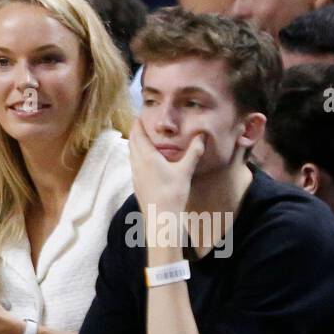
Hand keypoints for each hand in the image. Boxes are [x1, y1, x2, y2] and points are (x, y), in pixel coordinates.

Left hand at [128, 119, 205, 241]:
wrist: (160, 219)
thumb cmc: (172, 194)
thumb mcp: (185, 170)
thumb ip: (194, 151)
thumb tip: (202, 135)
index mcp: (147, 158)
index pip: (138, 135)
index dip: (138, 124)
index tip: (139, 114)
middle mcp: (137, 165)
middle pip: (132, 143)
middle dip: (135, 131)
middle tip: (140, 123)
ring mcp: (135, 176)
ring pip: (131, 155)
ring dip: (135, 144)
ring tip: (142, 138)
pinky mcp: (137, 185)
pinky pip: (134, 165)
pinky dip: (137, 156)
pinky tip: (145, 160)